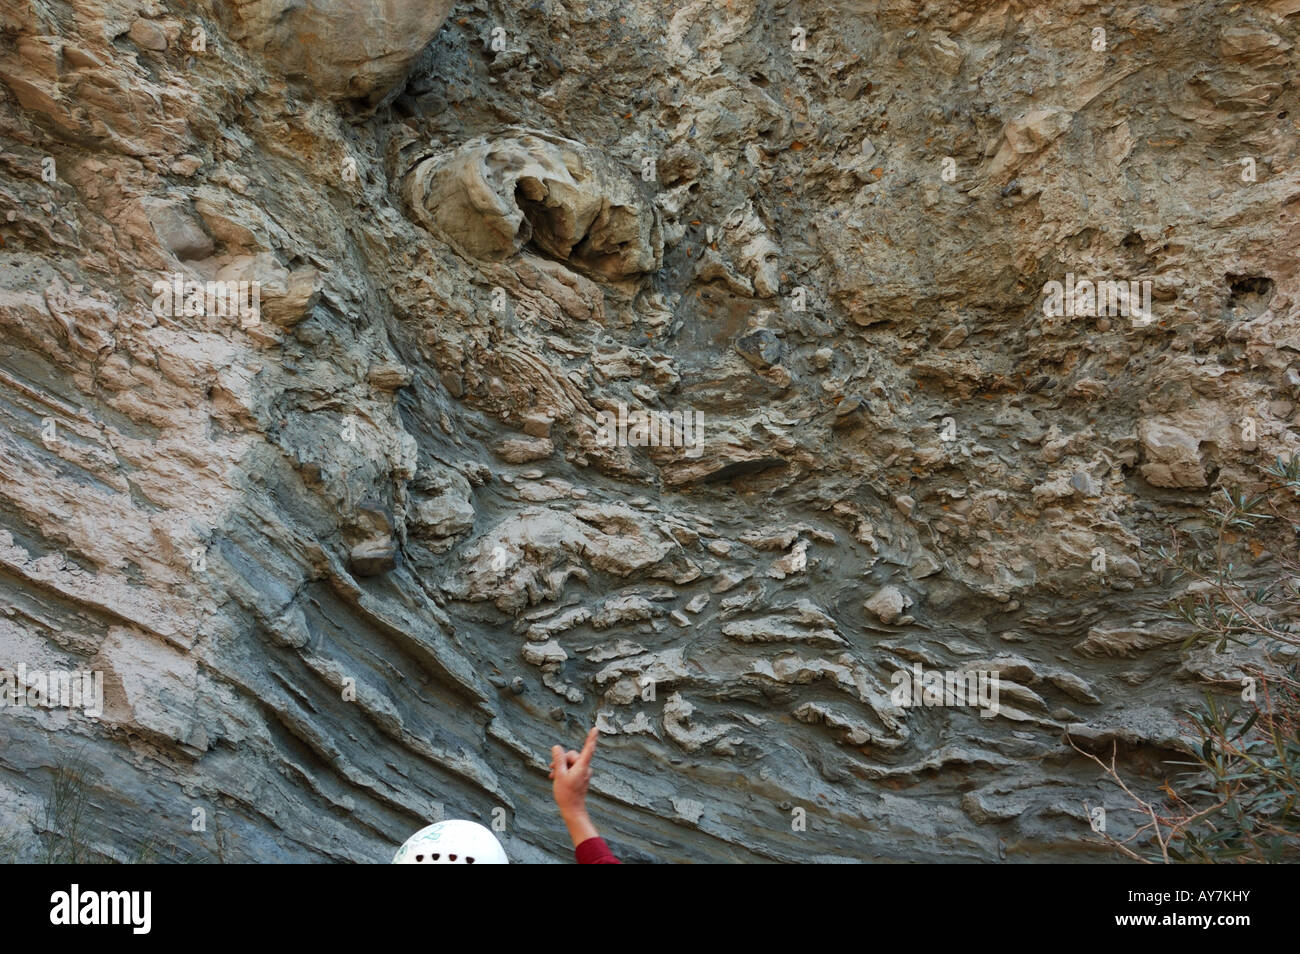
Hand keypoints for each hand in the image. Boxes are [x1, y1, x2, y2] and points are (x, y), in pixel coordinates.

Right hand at [550, 726, 600, 846]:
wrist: (572, 809)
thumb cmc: (566, 793)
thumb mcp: (559, 774)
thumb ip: (558, 759)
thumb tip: (557, 747)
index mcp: (582, 766)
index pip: (588, 749)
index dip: (591, 738)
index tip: (596, 728)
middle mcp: (585, 768)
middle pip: (573, 755)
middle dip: (562, 760)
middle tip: (552, 769)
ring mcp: (584, 773)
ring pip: (571, 763)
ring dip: (561, 767)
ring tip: (553, 775)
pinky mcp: (581, 778)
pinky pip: (572, 769)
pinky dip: (564, 771)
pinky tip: (556, 778)